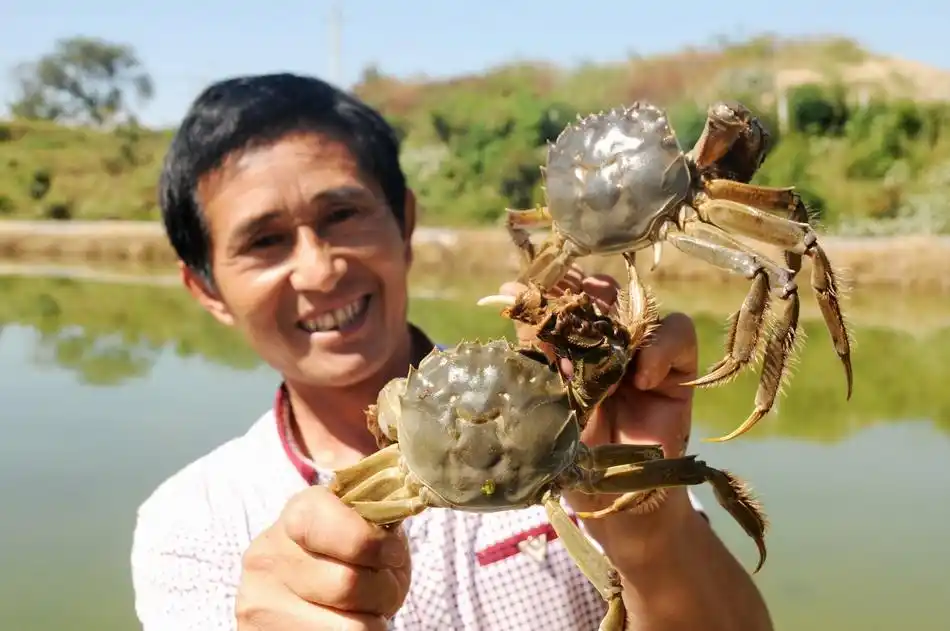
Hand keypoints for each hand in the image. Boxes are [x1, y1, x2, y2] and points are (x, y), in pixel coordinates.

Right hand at [235, 485, 410, 629]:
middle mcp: (269, 554)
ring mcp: (260, 599)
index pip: (342, 530)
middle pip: (348, 583)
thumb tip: (399, 517)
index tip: (392, 553)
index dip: (375, 545)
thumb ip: (378, 521)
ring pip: (348, 627)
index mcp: (299, 513)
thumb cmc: (350, 554)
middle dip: (383, 590)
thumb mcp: (368, 528)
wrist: (308, 591)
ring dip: (371, 621)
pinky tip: (342, 622)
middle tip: (383, 586)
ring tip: (363, 607)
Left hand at [500, 267, 699, 549]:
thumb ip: (538, 358)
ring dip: (617, 314)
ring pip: (638, 307)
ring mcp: (641, 353)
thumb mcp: (548, 405)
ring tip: (599, 334)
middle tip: (559, 292)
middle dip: (578, 289)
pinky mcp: (676, 368)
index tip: (516, 289)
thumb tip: (512, 307)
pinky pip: (677, 333)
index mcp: (568, 352)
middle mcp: (605, 346)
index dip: (542, 291)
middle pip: (599, 296)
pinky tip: (641, 377)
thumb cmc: (575, 458)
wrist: (616, 500)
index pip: (559, 307)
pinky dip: (660, 347)